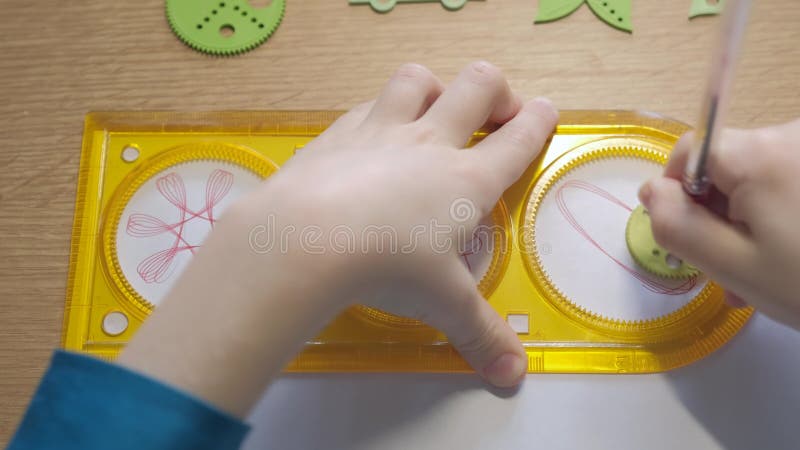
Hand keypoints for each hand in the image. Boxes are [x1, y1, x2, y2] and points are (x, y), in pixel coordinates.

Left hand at [119, 62, 557, 415]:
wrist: (305, 237)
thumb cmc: (387, 266)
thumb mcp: (442, 305)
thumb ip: (480, 337)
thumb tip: (511, 380)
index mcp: (466, 180)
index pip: (517, 139)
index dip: (540, 122)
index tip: (547, 112)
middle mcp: (429, 143)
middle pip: (478, 85)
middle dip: (497, 92)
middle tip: (494, 116)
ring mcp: (381, 130)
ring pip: (418, 79)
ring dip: (435, 87)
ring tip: (434, 110)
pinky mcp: (338, 132)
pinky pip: (368, 103)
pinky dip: (380, 111)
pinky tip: (373, 135)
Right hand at [639, 118, 799, 329]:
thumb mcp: (730, 264)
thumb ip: (676, 224)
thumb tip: (651, 190)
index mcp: (759, 154)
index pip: (691, 150)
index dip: (678, 191)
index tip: (691, 236)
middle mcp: (794, 136)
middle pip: (728, 165)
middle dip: (718, 214)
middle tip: (729, 271)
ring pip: (762, 179)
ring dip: (751, 222)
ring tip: (765, 274)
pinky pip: (791, 184)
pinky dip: (782, 216)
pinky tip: (789, 257)